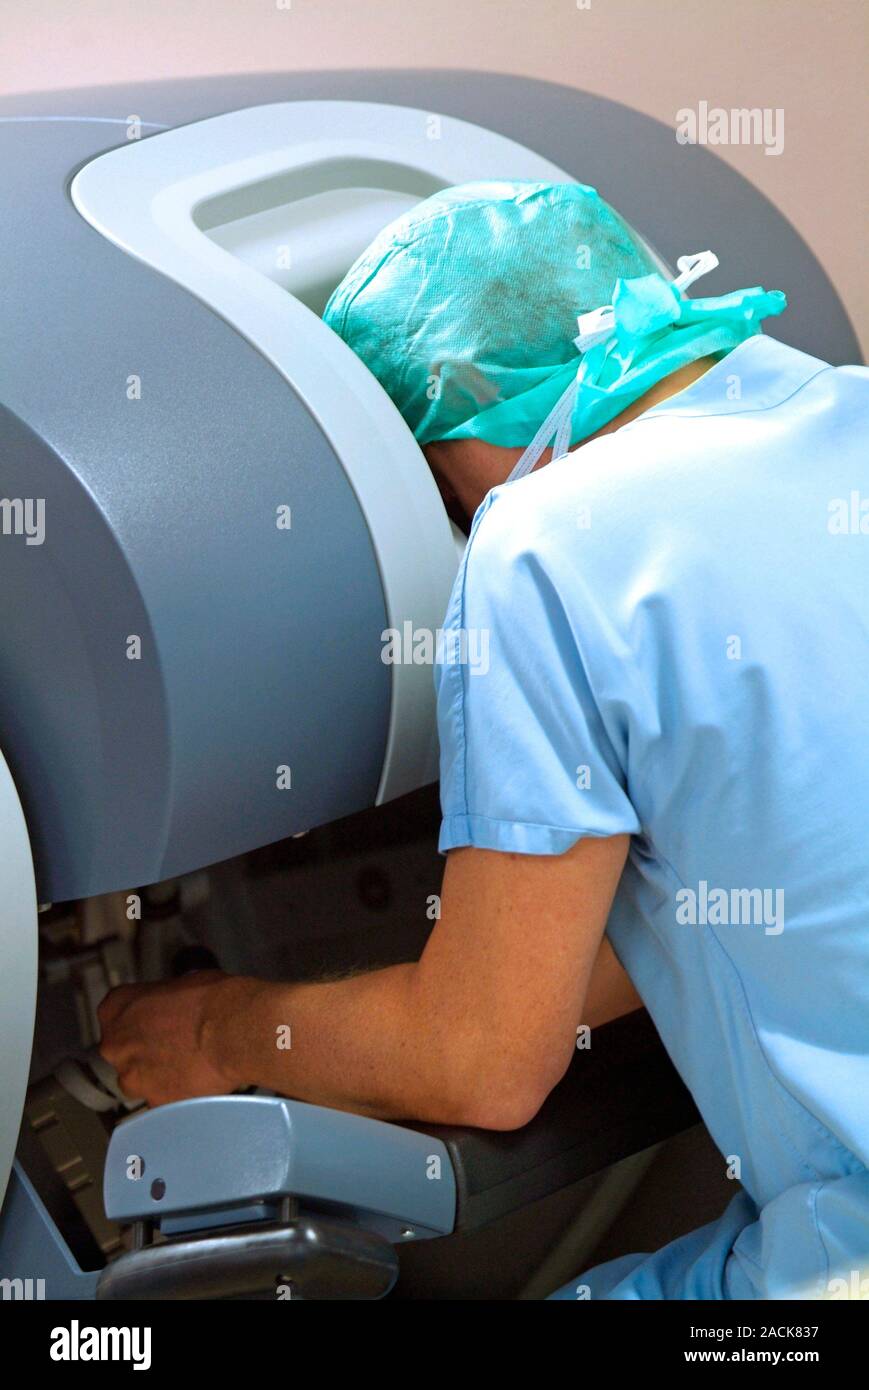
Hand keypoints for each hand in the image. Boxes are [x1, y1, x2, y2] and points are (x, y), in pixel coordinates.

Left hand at [97, 971, 249, 1107]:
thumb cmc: (212, 1002)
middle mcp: (117, 1044)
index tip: (154, 1018)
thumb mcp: (183, 982)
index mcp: (117, 1007)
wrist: (233, 1032)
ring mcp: (133, 1077)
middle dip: (144, 1048)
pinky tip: (196, 1081)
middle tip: (173, 1042)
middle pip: (122, 1050)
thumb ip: (164, 1001)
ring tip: (187, 1064)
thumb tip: (173, 1006)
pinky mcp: (154, 1103)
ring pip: (138, 1079)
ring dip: (157, 1074)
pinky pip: (161, 1100)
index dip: (140, 1016)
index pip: (115, 1012)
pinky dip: (175, 1094)